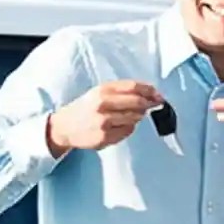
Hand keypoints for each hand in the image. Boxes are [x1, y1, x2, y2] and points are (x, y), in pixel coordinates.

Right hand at [47, 80, 161, 154]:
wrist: (64, 127)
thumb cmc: (85, 108)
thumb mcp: (99, 93)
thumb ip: (122, 91)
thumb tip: (150, 93)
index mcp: (102, 90)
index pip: (133, 87)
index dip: (149, 90)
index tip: (158, 94)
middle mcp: (102, 104)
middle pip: (137, 102)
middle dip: (149, 104)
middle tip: (153, 105)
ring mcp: (103, 122)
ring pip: (134, 118)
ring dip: (138, 116)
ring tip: (129, 115)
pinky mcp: (104, 137)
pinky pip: (127, 131)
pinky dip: (129, 128)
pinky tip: (119, 126)